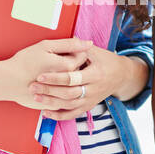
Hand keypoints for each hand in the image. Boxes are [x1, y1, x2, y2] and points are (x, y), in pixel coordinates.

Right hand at [0, 38, 90, 107]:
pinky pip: (65, 100)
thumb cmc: (25, 61)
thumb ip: (69, 44)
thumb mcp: (46, 46)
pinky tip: (52, 85)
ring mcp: (61, 98)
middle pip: (80, 73)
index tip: (62, 51)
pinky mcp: (55, 106)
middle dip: (73, 66)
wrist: (7, 81)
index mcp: (67, 67)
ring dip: (69, 80)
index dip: (75, 51)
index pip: (83, 57)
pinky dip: (62, 92)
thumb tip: (89, 43)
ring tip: (54, 73)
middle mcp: (67, 84)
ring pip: (74, 88)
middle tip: (56, 62)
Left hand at [28, 44, 143, 120]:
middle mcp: (94, 89)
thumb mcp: (95, 51)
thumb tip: (67, 37)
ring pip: (69, 106)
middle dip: (50, 91)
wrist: (122, 76)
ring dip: (51, 103)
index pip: (72, 77)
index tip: (40, 75)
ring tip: (36, 97)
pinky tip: (46, 113)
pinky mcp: (88, 106)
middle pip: (69, 93)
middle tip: (33, 87)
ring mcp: (91, 100)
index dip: (56, 77)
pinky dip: (59, 116)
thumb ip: (79, 47)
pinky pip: (73, 114)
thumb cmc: (105, 60)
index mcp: (95, 74)